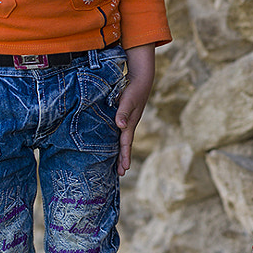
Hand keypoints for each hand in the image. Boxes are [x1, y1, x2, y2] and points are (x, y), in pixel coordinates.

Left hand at [115, 44, 154, 176]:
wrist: (141, 79)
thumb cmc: (134, 89)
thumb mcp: (127, 100)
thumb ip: (122, 112)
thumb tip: (120, 126)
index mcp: (130, 124)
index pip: (126, 143)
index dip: (124, 156)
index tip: (124, 169)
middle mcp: (129, 124)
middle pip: (126, 145)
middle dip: (123, 159)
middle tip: (120, 173)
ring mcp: (127, 121)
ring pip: (123, 140)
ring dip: (120, 152)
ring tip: (118, 164)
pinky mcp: (124, 116)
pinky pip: (119, 132)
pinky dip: (117, 141)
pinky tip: (112, 144)